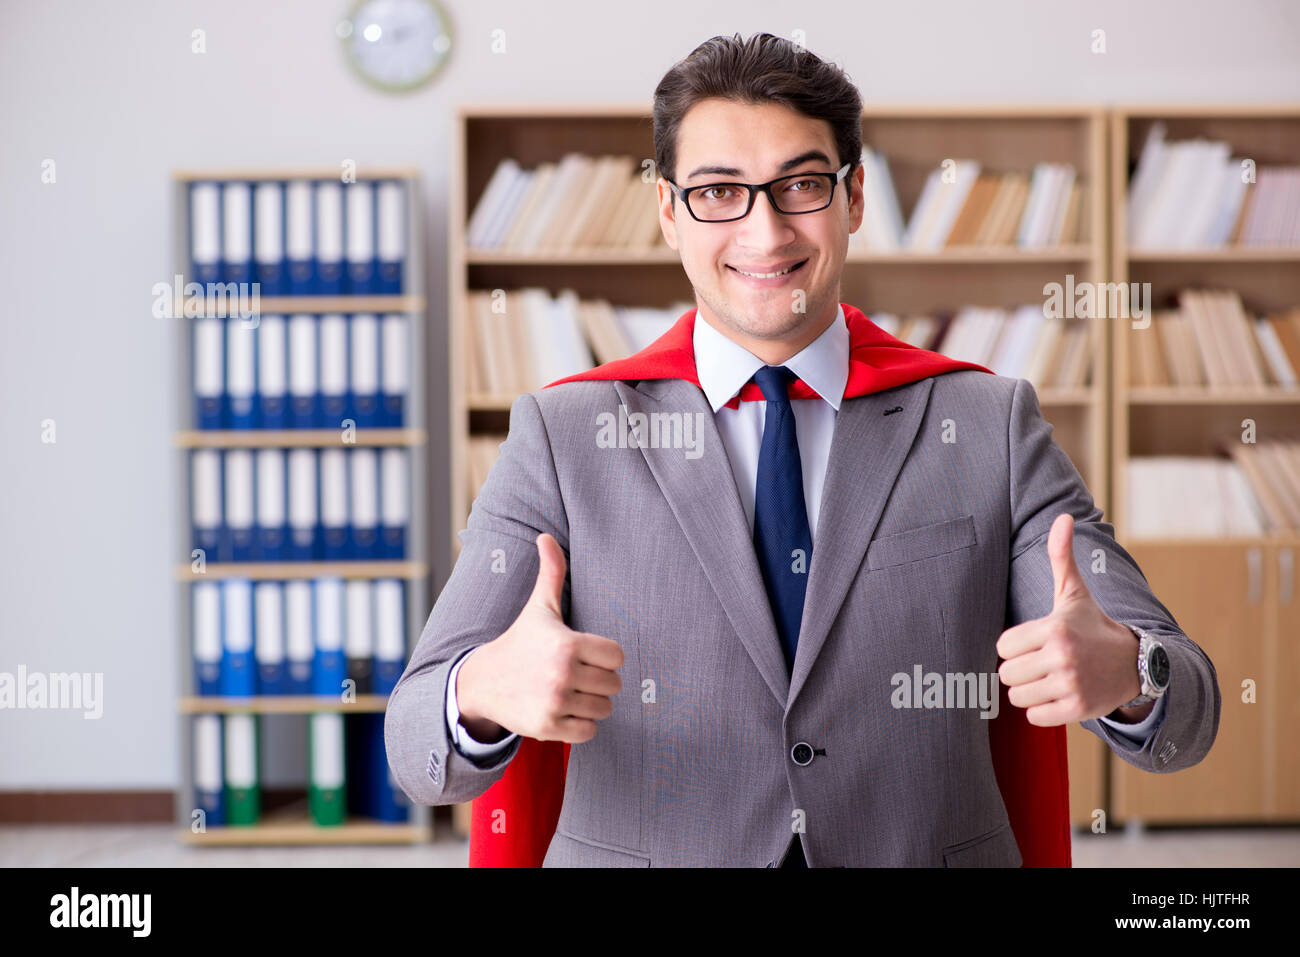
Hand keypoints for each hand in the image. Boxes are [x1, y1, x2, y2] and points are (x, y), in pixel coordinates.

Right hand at [456, 533, 624, 743]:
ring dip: (591, 703)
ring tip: (569, 691)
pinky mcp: (548, 727)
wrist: (482, 681)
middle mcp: (562, 674)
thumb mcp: (538, 608)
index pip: (617, 656)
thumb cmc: (520, 642)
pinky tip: (563, 710)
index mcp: (567, 644)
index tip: (586, 654)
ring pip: (604, 709)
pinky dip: (580, 725)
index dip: (605, 656)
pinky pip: (589, 732)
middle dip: (599, 680)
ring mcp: (556, 703)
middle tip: (576, 674)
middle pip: (614, 685)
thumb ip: (552, 573)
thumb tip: (545, 537)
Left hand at [996, 514, 1145, 725]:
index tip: (1032, 644)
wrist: (1134, 664)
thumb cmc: (1093, 626)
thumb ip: (1061, 556)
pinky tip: (1058, 695)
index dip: (1014, 648)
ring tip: (1049, 679)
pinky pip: (1035, 717)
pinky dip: (1042, 710)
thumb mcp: (1074, 593)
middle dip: (1020, 671)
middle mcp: (1062, 657)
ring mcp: (1070, 685)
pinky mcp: (1077, 710)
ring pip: (1017, 697)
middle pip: (1007, 674)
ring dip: (1029, 692)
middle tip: (1041, 663)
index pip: (1002, 648)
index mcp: (1054, 628)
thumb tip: (1064, 517)